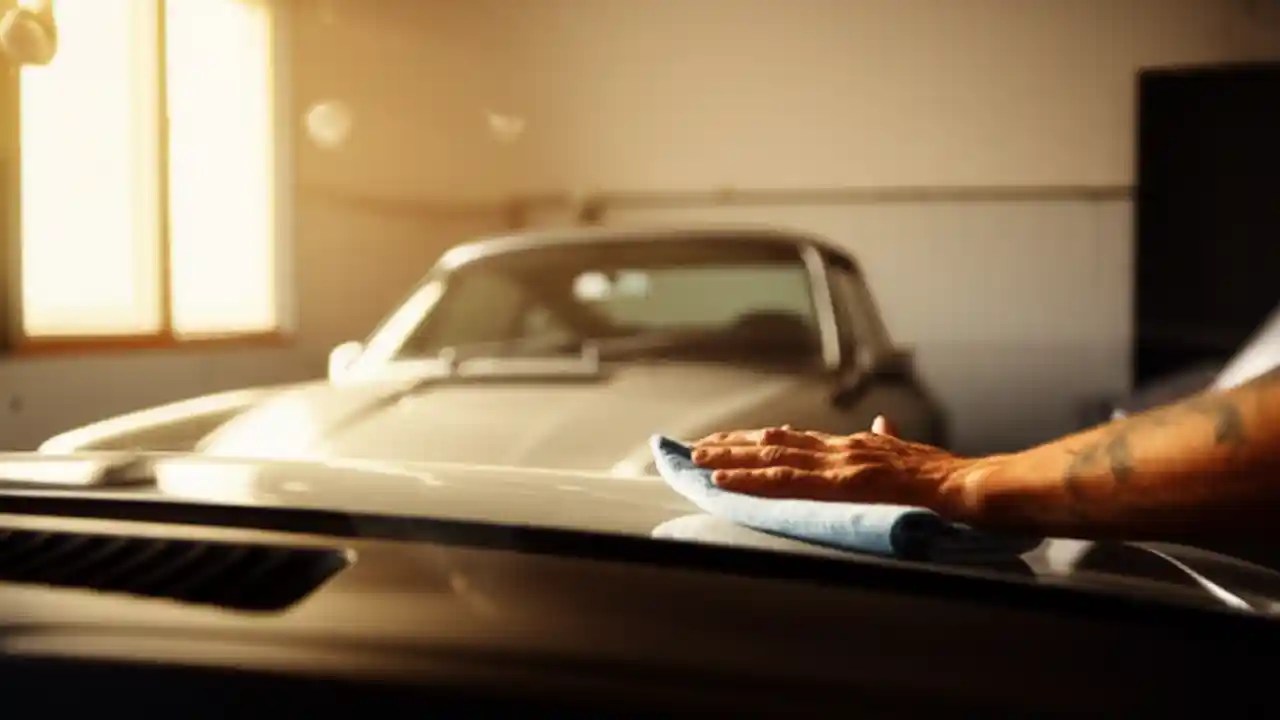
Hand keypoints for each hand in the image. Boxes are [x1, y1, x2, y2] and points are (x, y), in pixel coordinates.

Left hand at [692, 416, 975, 512]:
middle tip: (696, 448)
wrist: (974, 485)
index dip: (759, 439)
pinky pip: (786, 481)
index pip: (797, 439)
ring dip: (730, 459)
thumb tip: (881, 423)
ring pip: (771, 457)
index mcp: (855, 446)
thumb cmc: (950, 478)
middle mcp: (841, 449)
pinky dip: (749, 480)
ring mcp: (839, 464)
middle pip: (774, 442)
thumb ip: (890, 438)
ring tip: (696, 460)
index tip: (730, 441)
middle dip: (733, 445)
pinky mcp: (841, 484)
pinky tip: (724, 480)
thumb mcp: (913, 452)